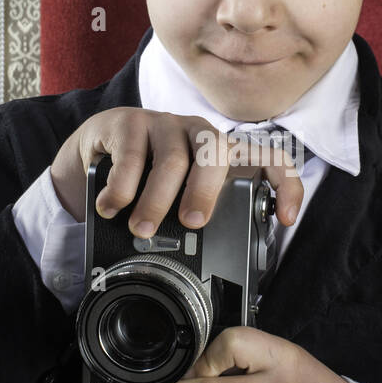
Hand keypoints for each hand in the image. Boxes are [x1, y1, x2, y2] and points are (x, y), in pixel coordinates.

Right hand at [50, 106, 303, 232]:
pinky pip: (131, 154)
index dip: (284, 184)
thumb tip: (222, 260)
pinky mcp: (129, 122)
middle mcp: (198, 133)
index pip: (267, 157)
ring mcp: (164, 123)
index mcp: (222, 153)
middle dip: (206, 191)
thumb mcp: (179, 197)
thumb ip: (201, 214)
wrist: (95, 153)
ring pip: (172, 157)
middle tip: (192, 223)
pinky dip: (121, 188)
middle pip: (216, 151)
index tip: (286, 218)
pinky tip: (112, 207)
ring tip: (142, 228)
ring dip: (157, 199)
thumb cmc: (147, 180)